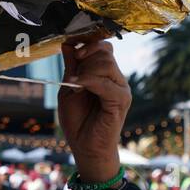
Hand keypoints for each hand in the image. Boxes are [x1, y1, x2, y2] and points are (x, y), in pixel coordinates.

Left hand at [58, 38, 130, 183]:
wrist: (84, 146)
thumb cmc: (77, 120)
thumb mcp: (69, 87)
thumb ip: (71, 66)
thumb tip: (68, 43)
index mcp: (106, 75)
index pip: (104, 47)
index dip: (88, 44)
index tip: (72, 52)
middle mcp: (117, 79)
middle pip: (105, 52)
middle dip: (84, 58)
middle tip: (72, 75)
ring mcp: (121, 89)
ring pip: (106, 64)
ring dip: (85, 71)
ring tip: (75, 87)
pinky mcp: (121, 101)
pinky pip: (106, 83)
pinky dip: (89, 81)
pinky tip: (77, 87)